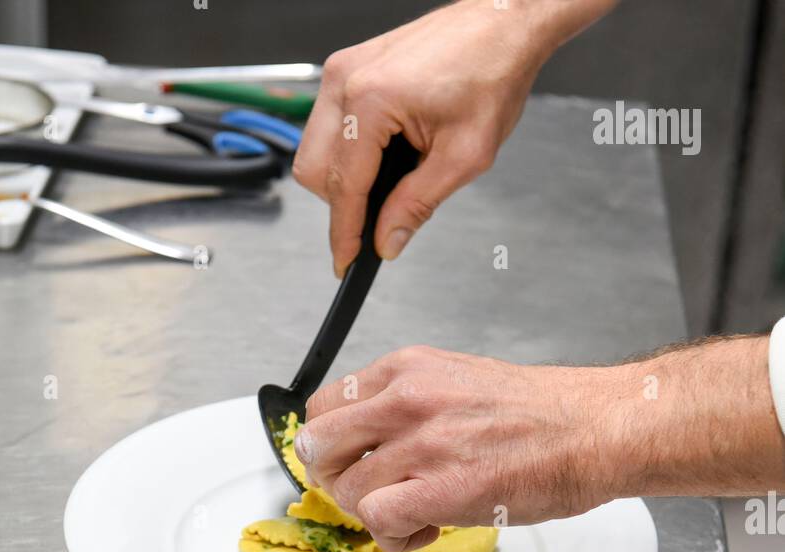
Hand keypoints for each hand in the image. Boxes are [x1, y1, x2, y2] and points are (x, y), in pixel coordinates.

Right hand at [294, 0, 614, 274]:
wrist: (502, 24)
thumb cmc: (491, 73)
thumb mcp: (463, 156)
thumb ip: (417, 205)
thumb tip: (386, 241)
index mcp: (371, 100)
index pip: (345, 186)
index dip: (345, 233)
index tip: (345, 263)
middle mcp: (346, 81)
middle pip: (315, 171)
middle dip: (342, 205)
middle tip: (377, 223)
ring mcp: (343, 71)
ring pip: (316, 150)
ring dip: (344, 179)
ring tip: (391, 182)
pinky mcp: (349, 68)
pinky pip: (330, 126)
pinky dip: (349, 153)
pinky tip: (385, 157)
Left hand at [294, 337, 784, 551]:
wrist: (595, 430)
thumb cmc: (541, 416)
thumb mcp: (458, 382)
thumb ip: (406, 406)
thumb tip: (369, 442)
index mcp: (406, 369)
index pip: (324, 407)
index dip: (334, 447)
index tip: (356, 465)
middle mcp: (405, 399)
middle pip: (319, 448)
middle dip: (339, 481)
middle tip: (377, 495)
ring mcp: (420, 443)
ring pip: (346, 490)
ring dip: (374, 515)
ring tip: (418, 514)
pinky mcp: (438, 488)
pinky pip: (376, 520)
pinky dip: (394, 537)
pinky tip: (427, 531)